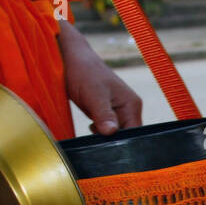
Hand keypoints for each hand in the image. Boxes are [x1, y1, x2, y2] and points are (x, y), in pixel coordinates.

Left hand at [58, 20, 142, 134]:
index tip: (107, 144)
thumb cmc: (84, 73)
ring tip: (93, 128)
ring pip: (115, 133)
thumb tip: (111, 132)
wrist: (72, 59)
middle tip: (97, 137)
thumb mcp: (94, 95)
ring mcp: (118, 111)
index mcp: (132, 105)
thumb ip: (104, 114)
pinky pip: (107, 128)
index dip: (122, 142)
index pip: (134, 133)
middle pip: (126, 135)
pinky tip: (91, 127)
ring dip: (104, 136)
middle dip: (112, 140)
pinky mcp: (107, 112)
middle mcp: (129, 109)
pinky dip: (100, 131)